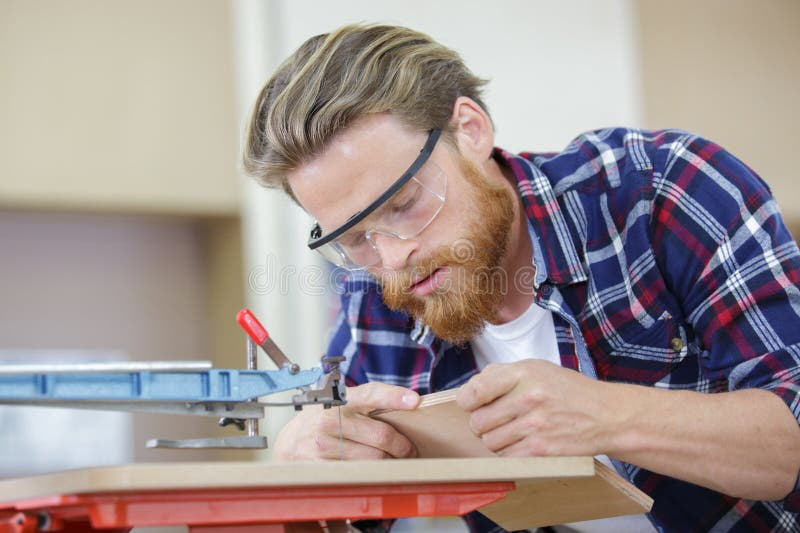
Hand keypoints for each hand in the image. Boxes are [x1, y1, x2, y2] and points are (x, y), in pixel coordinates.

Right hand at [273, 382, 420, 460]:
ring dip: (391, 462)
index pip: (370, 394)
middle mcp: (330, 420)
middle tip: (409, 449)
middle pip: (381, 436)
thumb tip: (409, 408)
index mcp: (339, 400)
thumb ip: (368, 405)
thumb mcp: (340, 404)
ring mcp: (324, 445)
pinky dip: (373, 474)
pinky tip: (374, 471)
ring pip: (375, 458)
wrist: (289, 443)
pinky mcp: (322, 468)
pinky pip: (361, 474)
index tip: (414, 400)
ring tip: (393, 460)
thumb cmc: (323, 420)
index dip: (393, 397)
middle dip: (403, 446)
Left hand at [456, 360, 618, 456]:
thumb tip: (470, 389)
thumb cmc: (568, 391)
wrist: (607, 415)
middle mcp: (529, 397)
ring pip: (490, 442)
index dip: (468, 401)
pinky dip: (511, 454)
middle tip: (498, 420)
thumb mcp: (536, 368)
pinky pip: (507, 458)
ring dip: (497, 440)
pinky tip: (524, 443)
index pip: (476, 391)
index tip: (472, 404)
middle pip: (478, 421)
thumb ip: (501, 374)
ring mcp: (536, 425)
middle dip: (483, 423)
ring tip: (514, 431)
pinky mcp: (543, 449)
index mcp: (523, 373)